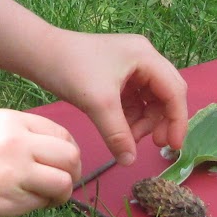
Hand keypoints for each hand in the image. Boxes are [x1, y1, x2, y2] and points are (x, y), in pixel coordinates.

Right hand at [0, 110, 81, 216]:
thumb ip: (18, 138)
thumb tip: (51, 158)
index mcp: (10, 120)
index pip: (61, 133)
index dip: (66, 152)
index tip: (58, 165)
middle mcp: (17, 141)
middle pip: (70, 155)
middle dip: (72, 172)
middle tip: (59, 185)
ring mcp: (16, 171)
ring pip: (64, 181)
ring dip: (61, 193)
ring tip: (45, 199)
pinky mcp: (10, 201)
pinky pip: (42, 202)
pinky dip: (41, 206)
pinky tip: (23, 205)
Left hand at [35, 32, 188, 166]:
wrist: (39, 54)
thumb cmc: (71, 70)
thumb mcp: (98, 103)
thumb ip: (117, 134)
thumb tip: (129, 162)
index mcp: (145, 56)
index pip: (174, 90)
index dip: (177, 120)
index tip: (173, 146)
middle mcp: (143, 58)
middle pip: (166, 94)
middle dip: (161, 121)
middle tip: (153, 145)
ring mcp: (130, 67)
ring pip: (150, 100)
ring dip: (143, 122)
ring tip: (128, 138)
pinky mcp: (117, 76)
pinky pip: (134, 100)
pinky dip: (131, 117)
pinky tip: (120, 130)